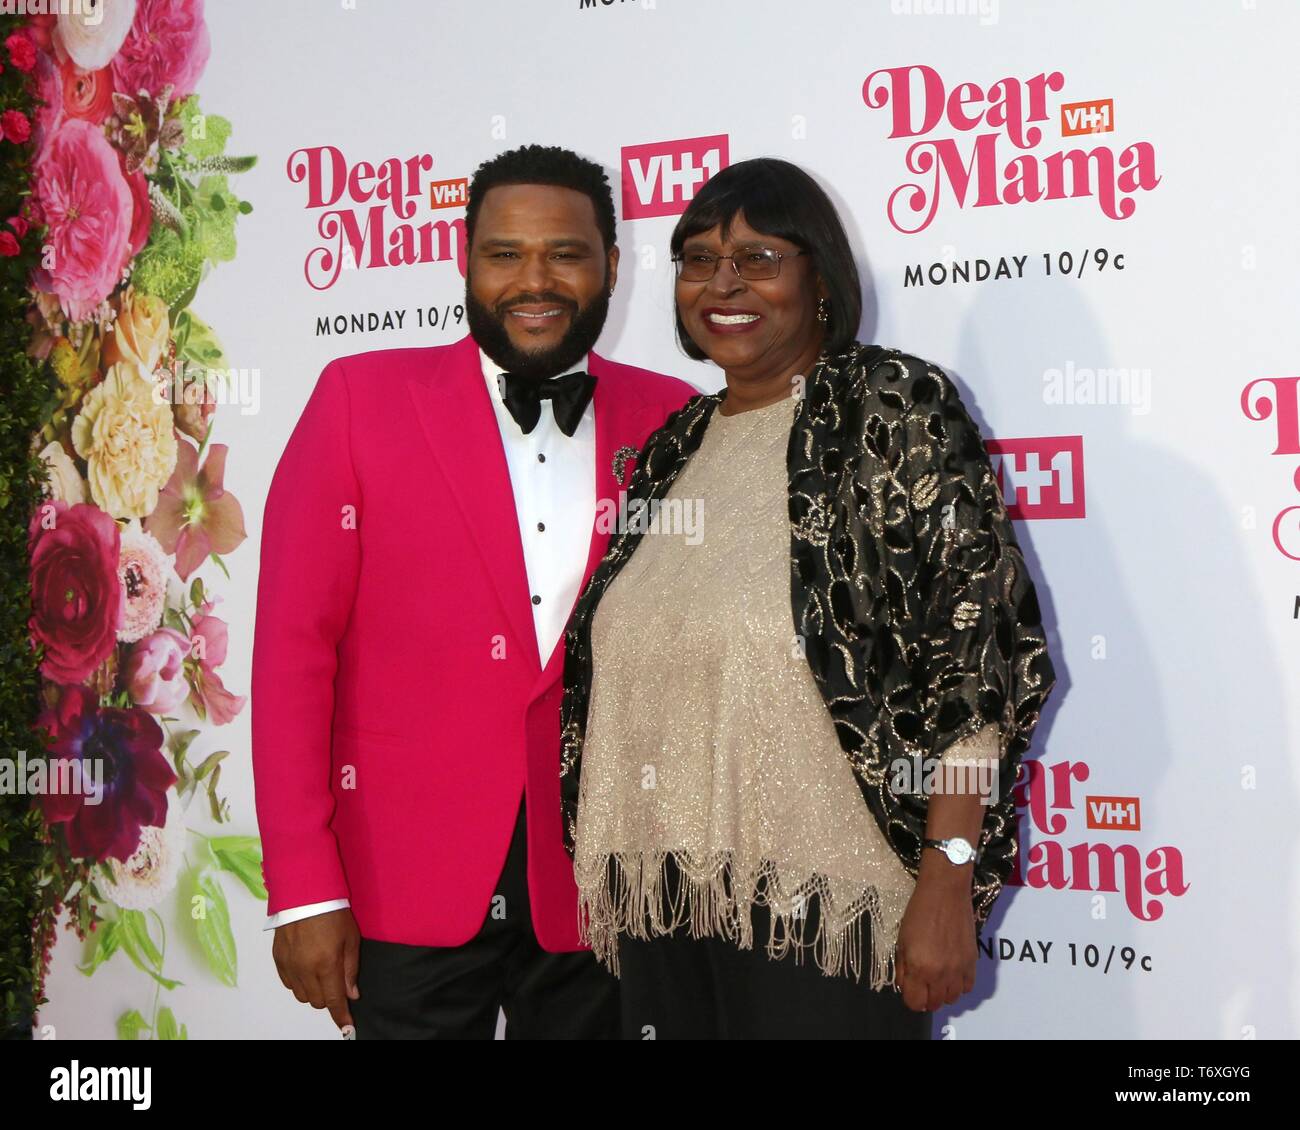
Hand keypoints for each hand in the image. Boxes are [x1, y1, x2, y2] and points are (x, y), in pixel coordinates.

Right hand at [272, 907, 360, 1030]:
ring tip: (321, 971)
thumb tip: (352, 994)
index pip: (334, 1000)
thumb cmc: (332, 913)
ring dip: (313, 991)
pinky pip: (289, 984)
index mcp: (326, 964)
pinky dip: (299, 983)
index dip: (341, 1017)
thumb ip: (350, 970)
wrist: (304, 893)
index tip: (347, 1027)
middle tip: (336, 981)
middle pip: (317, 1001)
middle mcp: (305, 969)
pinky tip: (307, 968)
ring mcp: (289, 966)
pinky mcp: (278, 960)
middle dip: (329, 998)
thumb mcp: (351, 939)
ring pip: (301, 996)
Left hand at [892, 876, 976, 1011]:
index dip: (911, 998)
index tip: (910, 989)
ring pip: (952, 998)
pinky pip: (968, 987)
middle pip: (934, 1004)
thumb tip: (905, 986)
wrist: (944, 892)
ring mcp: (959, 969)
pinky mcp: (973, 962)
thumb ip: (902, 968)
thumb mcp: (902, 940)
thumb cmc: (919, 912)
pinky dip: (959, 984)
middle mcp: (941, 973)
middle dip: (926, 997)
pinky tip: (952, 972)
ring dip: (943, 992)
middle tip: (922, 983)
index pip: (915, 1003)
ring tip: (937, 977)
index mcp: (919, 968)